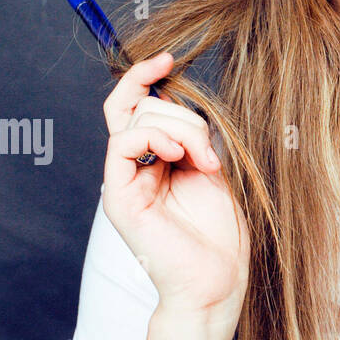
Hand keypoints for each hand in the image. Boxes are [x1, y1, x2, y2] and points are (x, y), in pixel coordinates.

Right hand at [101, 51, 249, 319]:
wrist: (217, 281)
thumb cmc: (221, 235)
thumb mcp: (211, 170)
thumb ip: (192, 135)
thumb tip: (174, 95)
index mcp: (154, 162)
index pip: (135, 107)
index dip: (144, 77)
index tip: (168, 58)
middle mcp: (133, 170)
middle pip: (141, 109)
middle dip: (183, 117)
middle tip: (212, 155)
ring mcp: (123, 183)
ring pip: (137, 121)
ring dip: (181, 131)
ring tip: (206, 165)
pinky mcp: (118, 197)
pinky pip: (123, 143)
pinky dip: (154, 139)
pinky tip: (179, 158)